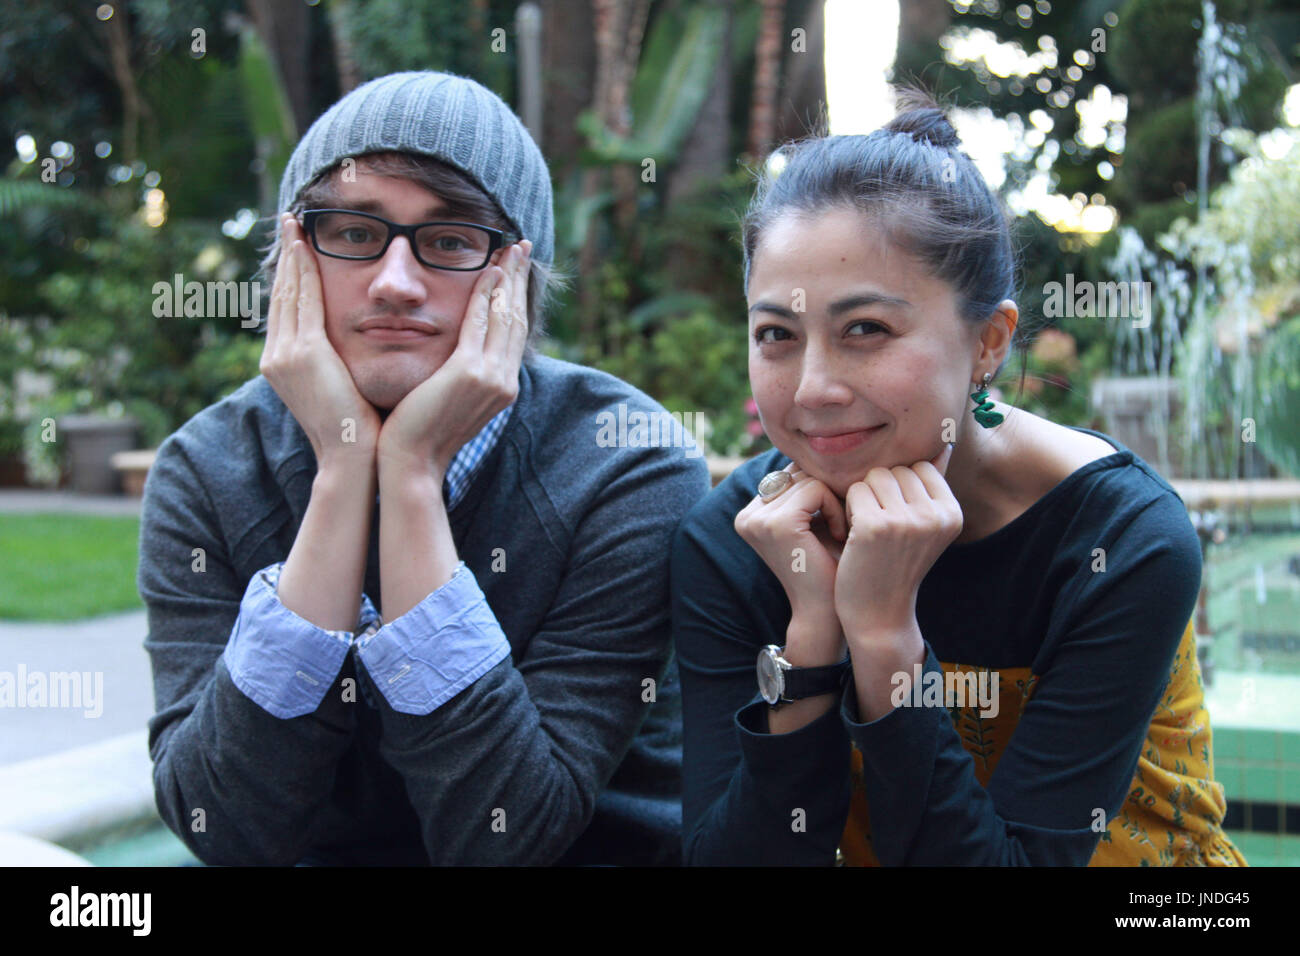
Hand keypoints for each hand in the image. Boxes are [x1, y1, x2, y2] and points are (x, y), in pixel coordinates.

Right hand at [259, 214, 380, 468]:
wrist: (352, 456)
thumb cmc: (358, 429)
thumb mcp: (342, 388)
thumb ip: (338, 363)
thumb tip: (353, 346)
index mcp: (284, 365)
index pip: (287, 310)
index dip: (291, 277)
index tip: (296, 249)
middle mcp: (277, 356)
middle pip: (281, 294)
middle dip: (286, 258)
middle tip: (289, 224)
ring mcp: (286, 353)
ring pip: (289, 291)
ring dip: (293, 255)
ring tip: (294, 225)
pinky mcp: (303, 352)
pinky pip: (303, 299)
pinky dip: (304, 270)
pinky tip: (307, 247)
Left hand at [376, 239, 531, 478]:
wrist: (411, 463)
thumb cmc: (418, 434)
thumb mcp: (447, 400)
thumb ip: (459, 374)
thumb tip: (457, 355)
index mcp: (501, 388)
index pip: (513, 333)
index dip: (516, 298)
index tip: (514, 270)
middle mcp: (503, 381)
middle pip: (516, 318)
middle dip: (519, 279)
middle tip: (520, 246)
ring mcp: (491, 377)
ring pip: (505, 315)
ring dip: (508, 277)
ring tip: (509, 248)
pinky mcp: (470, 373)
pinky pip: (481, 323)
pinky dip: (485, 294)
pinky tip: (488, 271)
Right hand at [734, 461, 847, 642]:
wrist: (826, 613)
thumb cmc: (828, 568)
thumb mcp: (813, 522)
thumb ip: (808, 488)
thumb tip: (820, 447)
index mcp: (750, 514)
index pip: (788, 474)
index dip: (817, 490)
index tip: (831, 521)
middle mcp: (747, 515)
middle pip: (796, 473)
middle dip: (824, 493)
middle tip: (839, 525)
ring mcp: (758, 519)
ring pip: (807, 479)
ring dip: (832, 501)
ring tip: (839, 531)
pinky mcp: (777, 523)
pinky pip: (816, 490)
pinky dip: (835, 507)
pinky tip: (838, 533)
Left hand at [834, 443, 961, 637]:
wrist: (878, 615)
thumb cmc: (895, 565)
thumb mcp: (924, 526)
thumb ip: (932, 486)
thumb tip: (944, 442)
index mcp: (953, 512)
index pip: (919, 466)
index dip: (898, 487)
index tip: (895, 518)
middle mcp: (937, 515)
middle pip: (896, 468)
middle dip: (880, 491)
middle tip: (878, 527)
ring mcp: (908, 520)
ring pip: (874, 476)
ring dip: (862, 498)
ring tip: (868, 530)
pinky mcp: (877, 526)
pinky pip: (855, 491)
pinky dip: (848, 509)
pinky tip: (853, 535)